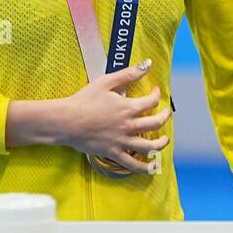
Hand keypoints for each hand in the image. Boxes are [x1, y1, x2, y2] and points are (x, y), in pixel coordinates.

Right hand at [57, 59, 169, 173]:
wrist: (65, 121)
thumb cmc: (83, 100)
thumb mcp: (106, 82)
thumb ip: (128, 74)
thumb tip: (147, 64)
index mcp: (128, 107)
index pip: (152, 101)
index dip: (157, 95)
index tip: (155, 92)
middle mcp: (129, 125)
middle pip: (156, 123)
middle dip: (165, 117)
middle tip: (166, 114)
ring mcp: (122, 141)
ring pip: (150, 146)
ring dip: (161, 143)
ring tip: (164, 140)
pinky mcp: (113, 153)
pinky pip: (132, 164)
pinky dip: (145, 167)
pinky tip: (152, 168)